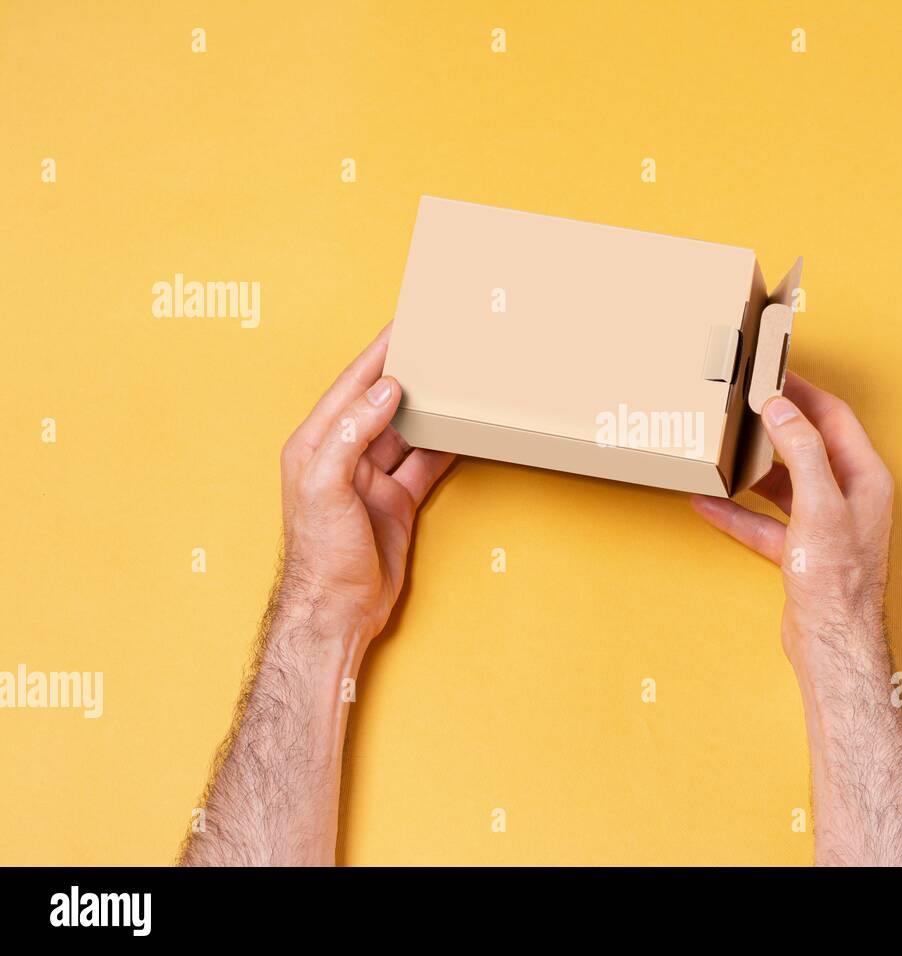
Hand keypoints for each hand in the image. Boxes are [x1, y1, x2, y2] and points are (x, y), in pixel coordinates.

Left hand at [277, 324, 453, 647]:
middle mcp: (343, 455)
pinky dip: (444, 446)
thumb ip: (351, 434)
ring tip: (454, 381)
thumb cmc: (320, 554)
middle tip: (437, 345)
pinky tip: (461, 429)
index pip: (351, 386)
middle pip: (381, 403)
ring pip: (407, 431)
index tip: (404, 325)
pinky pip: (424, 464)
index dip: (378, 354)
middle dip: (409, 374)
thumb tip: (386, 392)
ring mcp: (372, 480)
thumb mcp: (326, 488)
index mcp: (316, 444)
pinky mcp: (396, 502)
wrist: (337, 611)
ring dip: (429, 409)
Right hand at [691, 372, 893, 683]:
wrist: (832, 643)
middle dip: (776, 425)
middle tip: (745, 404)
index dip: (804, 392)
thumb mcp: (818, 504)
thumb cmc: (837, 579)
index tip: (773, 374)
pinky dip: (738, 512)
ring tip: (726, 448)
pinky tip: (709, 503)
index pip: (835, 417)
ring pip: (786, 484)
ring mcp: (825, 526)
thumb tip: (779, 408)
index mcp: (865, 478)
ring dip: (755, 467)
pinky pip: (765, 522)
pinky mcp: (802, 554)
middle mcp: (849, 498)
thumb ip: (800, 451)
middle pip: (810, 446)